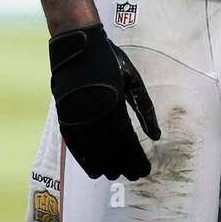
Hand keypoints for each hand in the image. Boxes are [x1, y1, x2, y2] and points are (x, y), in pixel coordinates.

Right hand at [48, 23, 160, 180]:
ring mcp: (77, 118)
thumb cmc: (109, 60)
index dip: (136, 160)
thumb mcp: (133, 80)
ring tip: (116, 174)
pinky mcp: (64, 118)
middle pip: (111, 152)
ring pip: (92, 153)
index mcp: (114, 105)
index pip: (127, 144)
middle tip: (134, 175)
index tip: (145, 170)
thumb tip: (156, 136)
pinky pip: (75, 147)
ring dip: (105, 167)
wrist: (77, 46)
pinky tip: (94, 170)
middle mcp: (94, 116)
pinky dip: (85, 161)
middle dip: (124, 166)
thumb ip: (145, 109)